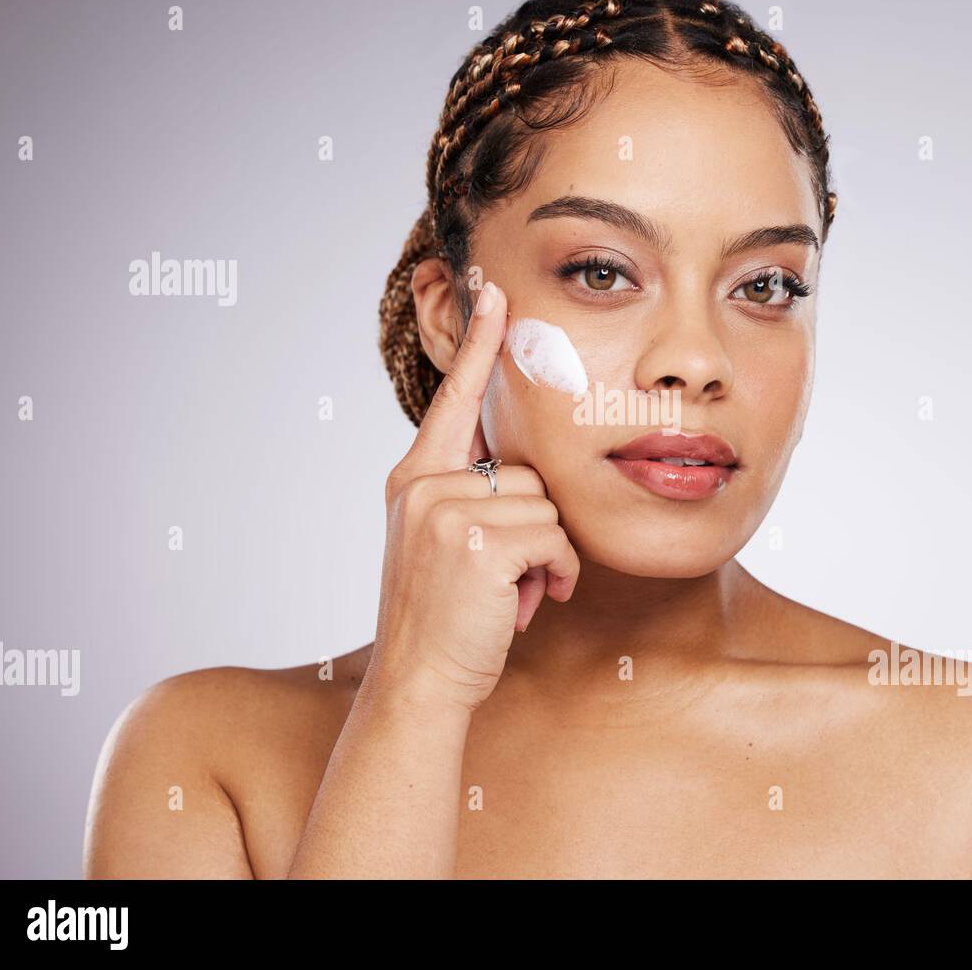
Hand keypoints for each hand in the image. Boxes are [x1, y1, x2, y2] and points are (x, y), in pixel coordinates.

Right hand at [367, 282, 579, 712]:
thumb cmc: (447, 618)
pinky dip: (557, 573)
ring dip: (548, 556)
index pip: (454, 398)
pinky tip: (532, 603)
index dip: (476, 342)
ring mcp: (445, 509)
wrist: (420, 683)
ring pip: (546, 505)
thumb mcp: (442, 544)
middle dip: (535, 527)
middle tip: (507, 578)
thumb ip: (468, 497)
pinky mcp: (477, 538)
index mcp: (414, 479)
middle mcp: (423, 484)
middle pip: (526, 471)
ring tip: (515, 594)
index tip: (492, 288)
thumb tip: (522, 476)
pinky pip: (555, 536)